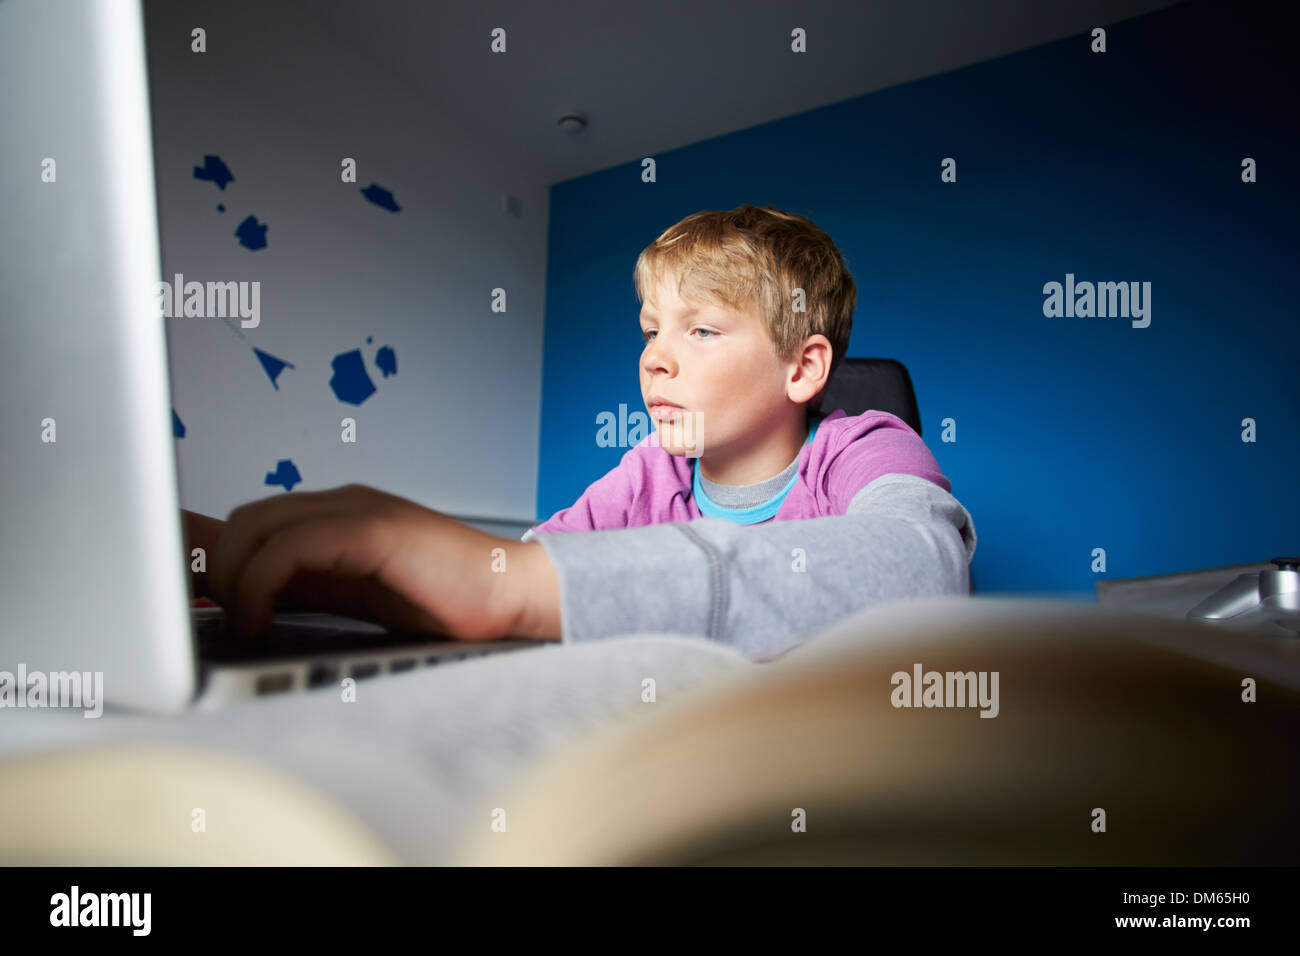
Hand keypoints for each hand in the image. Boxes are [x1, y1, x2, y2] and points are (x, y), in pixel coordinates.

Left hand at [202, 484, 554, 641]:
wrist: (512, 594)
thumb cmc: (447, 600)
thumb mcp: (357, 595)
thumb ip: (306, 590)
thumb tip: (246, 605)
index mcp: (337, 516)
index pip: (252, 521)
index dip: (212, 556)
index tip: (196, 602)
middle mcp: (343, 503)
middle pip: (243, 519)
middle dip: (215, 571)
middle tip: (229, 621)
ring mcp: (358, 511)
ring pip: (256, 526)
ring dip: (233, 579)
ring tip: (246, 624)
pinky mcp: (373, 529)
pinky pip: (290, 546)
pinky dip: (260, 583)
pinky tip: (264, 620)